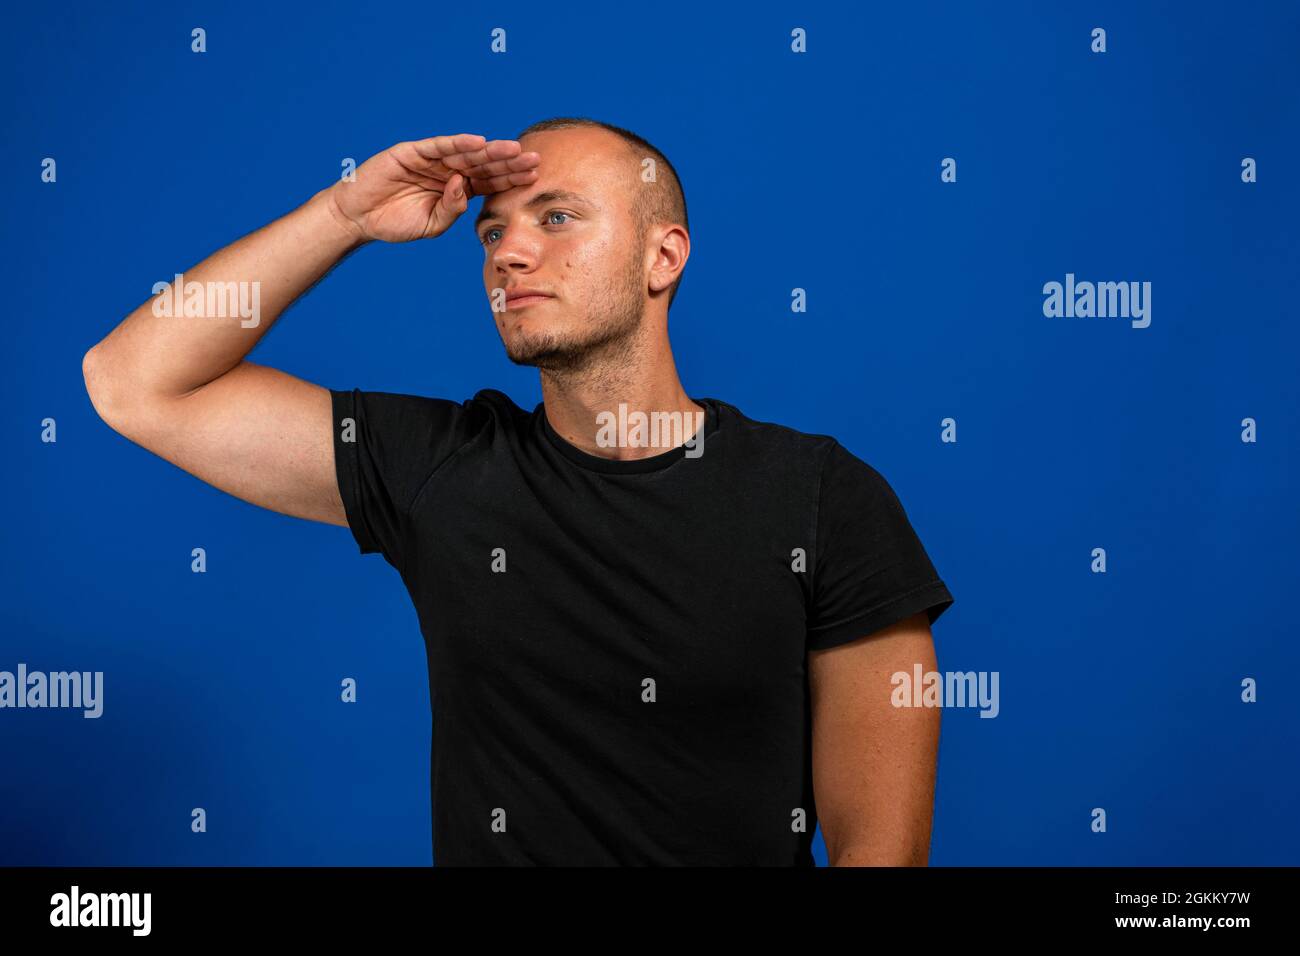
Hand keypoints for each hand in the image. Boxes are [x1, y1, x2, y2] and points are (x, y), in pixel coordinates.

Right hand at [327, 134, 539, 242]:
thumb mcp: (432, 224)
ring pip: (466, 152)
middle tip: (534, 159)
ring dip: (490, 150)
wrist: (360, 218)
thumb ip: (451, 210)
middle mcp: (449, 170)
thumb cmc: (395, 222)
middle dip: (509, 161)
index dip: (511, 178)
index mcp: (458, 189)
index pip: (490, 181)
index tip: (536, 176)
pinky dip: (458, 142)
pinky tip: (478, 142)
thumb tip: (464, 188)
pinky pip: (439, 146)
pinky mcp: (413, 152)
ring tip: (512, 149)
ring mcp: (432, 160)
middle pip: (485, 164)